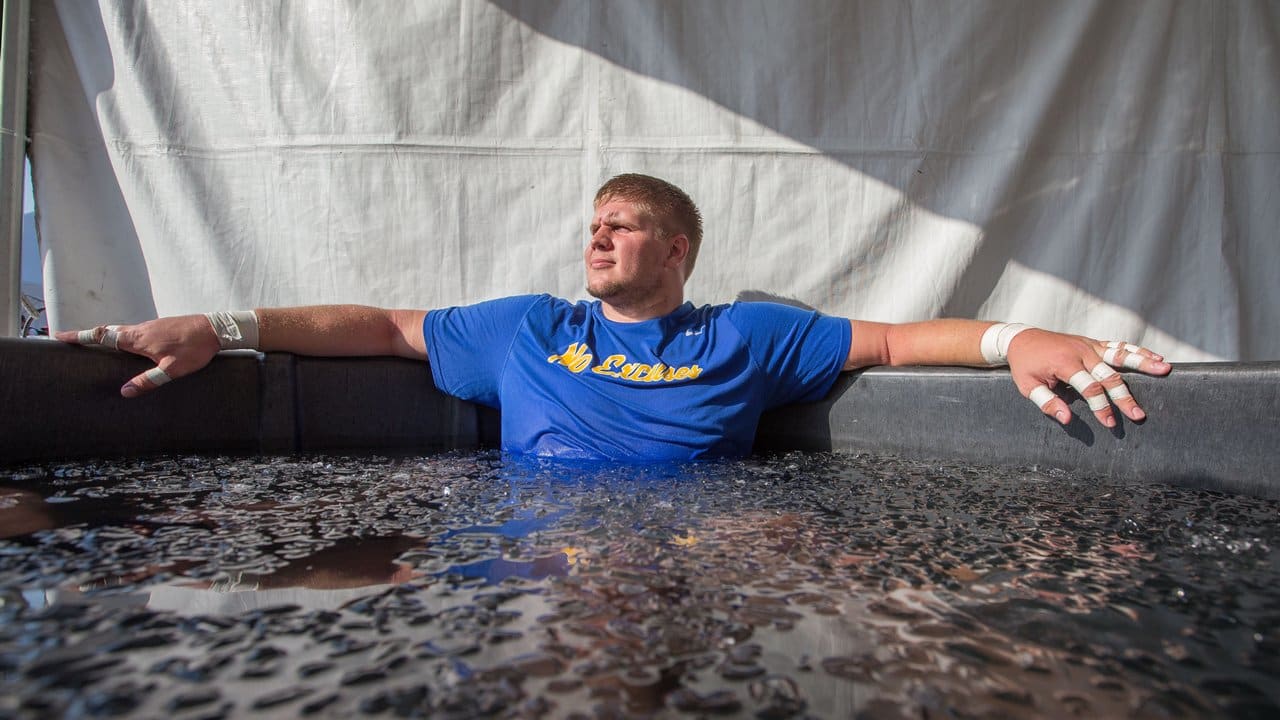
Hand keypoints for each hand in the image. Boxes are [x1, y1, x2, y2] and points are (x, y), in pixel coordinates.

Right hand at [55, 315, 222, 397]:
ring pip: (121, 331)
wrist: (216, 328)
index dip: (79, 337)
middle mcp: (139, 329)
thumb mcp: (171, 370)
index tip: (60, 336)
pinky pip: (133, 332)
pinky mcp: (159, 327)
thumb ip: (148, 381)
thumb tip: (124, 392)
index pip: (101, 336)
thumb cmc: (195, 348)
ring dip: (104, 336)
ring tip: (92, 346)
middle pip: (107, 331)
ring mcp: (150, 326)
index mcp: (137, 338)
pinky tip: (126, 347)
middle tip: (70, 342)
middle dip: (87, 336)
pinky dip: (122, 337)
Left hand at [1005, 329, 1170, 426]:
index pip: (1089, 387)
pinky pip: (1119, 346)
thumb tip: (1067, 420)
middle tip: (1139, 414)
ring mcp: (1090, 346)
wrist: (1023, 338)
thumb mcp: (1027, 386)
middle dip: (1124, 396)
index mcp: (1064, 363)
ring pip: (1121, 355)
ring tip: (1165, 370)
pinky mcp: (1094, 343)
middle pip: (1109, 375)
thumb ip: (1047, 402)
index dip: (1100, 406)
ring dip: (1144, 362)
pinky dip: (1138, 351)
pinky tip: (1157, 357)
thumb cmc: (1025, 365)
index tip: (1110, 423)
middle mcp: (1081, 352)